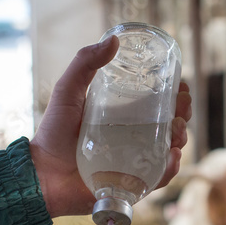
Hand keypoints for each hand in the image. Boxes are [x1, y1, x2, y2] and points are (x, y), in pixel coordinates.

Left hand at [30, 37, 193, 217]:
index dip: (174, 96)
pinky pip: (158, 178)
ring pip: (169, 150)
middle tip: (182, 106)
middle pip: (169, 126)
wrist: (42, 174)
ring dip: (180, 138)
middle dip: (182, 115)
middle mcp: (133, 140)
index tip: (182, 85)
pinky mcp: (133, 185)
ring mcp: (135, 163)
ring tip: (176, 130)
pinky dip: (169, 168)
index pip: (158, 105)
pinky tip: (171, 156)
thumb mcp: (68, 91)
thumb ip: (85, 63)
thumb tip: (113, 39)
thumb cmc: (53, 133)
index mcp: (124, 118)